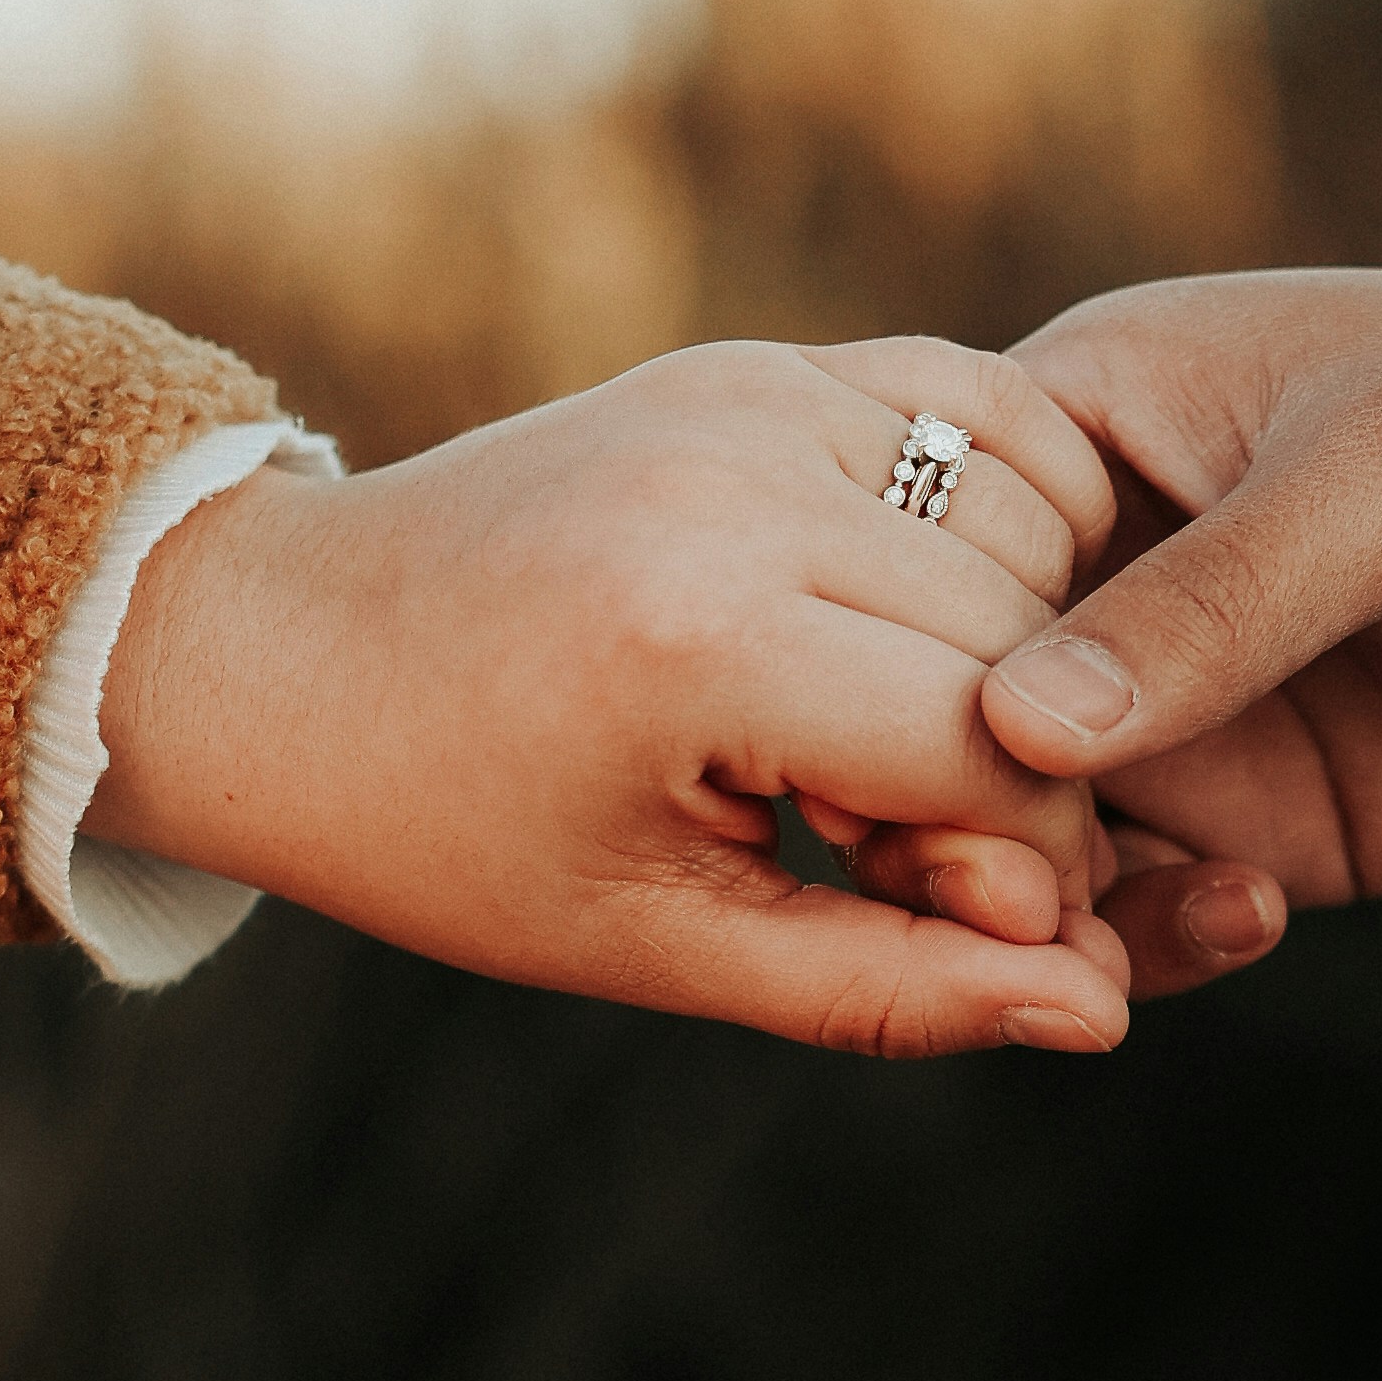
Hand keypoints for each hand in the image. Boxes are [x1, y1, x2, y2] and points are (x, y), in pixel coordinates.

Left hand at [88, 336, 1139, 1058]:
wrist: (281, 648)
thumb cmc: (452, 832)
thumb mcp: (660, 944)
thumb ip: (888, 987)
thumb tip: (1099, 1018)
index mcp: (701, 639)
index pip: (1001, 755)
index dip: (1028, 871)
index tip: (960, 923)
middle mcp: (741, 483)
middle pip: (1034, 647)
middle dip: (1023, 773)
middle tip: (899, 849)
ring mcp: (756, 395)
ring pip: (1036, 533)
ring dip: (1017, 656)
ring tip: (875, 746)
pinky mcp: (762, 362)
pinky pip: (985, 425)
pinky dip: (1005, 532)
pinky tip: (915, 629)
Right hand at [864, 254, 1381, 1000]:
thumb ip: (1217, 601)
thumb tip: (1015, 728)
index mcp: (1091, 418)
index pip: (910, 549)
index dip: (884, 664)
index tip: (895, 771)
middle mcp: (1105, 567)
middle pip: (937, 713)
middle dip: (941, 815)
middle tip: (999, 898)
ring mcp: (1179, 706)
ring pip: (1022, 834)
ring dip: (1036, 907)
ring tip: (1090, 953)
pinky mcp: (1263, 819)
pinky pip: (1143, 906)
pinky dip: (1147, 943)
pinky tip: (1247, 924)